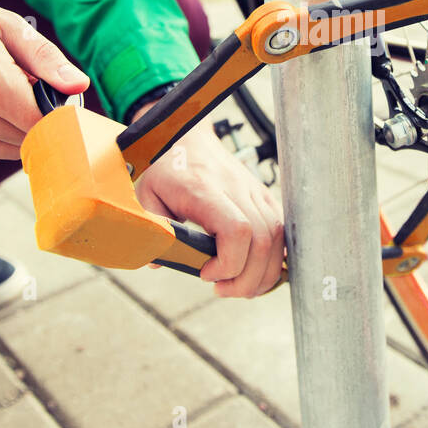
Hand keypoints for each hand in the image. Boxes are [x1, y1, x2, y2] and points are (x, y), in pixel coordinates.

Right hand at [0, 0, 89, 158]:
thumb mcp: (2, 24)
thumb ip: (45, 58)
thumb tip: (79, 87)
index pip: (44, 121)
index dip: (56, 113)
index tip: (56, 98)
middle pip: (27, 138)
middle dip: (36, 120)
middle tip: (27, 91)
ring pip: (4, 150)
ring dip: (13, 129)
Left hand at [132, 103, 284, 297]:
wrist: (187, 137)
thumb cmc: (166, 166)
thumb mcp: (146, 195)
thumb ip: (152, 228)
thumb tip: (158, 261)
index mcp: (206, 189)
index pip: (238, 231)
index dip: (229, 263)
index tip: (206, 275)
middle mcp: (237, 189)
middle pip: (263, 242)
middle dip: (247, 279)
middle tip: (222, 290)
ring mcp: (255, 191)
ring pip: (278, 239)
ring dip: (262, 273)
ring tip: (237, 285)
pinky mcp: (264, 196)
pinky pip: (281, 232)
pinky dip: (273, 258)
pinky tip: (254, 271)